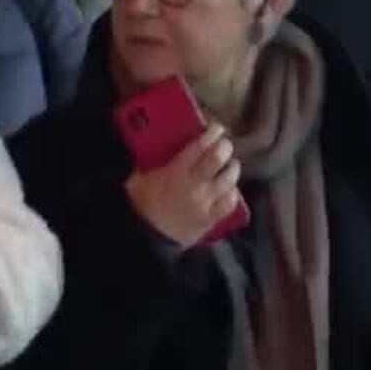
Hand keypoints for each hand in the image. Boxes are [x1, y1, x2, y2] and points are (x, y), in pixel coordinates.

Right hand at [125, 126, 240, 248]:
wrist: (146, 241)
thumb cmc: (140, 207)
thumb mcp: (138, 180)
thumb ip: (147, 163)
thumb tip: (153, 148)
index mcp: (176, 173)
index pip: (200, 146)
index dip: (212, 134)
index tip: (216, 128)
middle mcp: (195, 186)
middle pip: (218, 159)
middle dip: (225, 147)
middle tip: (225, 144)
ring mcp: (205, 203)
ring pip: (229, 180)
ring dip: (232, 169)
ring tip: (230, 165)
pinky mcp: (211, 220)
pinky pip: (230, 204)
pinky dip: (232, 194)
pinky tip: (229, 190)